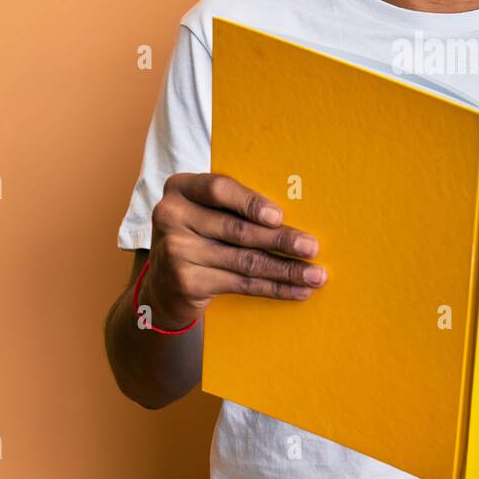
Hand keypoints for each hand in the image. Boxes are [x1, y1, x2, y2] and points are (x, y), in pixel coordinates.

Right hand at [141, 172, 324, 327]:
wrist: (163, 284)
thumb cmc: (199, 236)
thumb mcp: (207, 212)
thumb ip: (236, 206)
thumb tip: (297, 213)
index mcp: (181, 188)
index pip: (218, 189)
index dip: (250, 202)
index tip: (279, 216)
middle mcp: (171, 216)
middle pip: (237, 229)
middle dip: (281, 240)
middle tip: (312, 247)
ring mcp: (176, 251)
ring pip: (244, 261)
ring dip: (286, 269)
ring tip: (316, 274)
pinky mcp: (186, 282)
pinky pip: (241, 285)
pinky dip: (274, 288)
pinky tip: (298, 290)